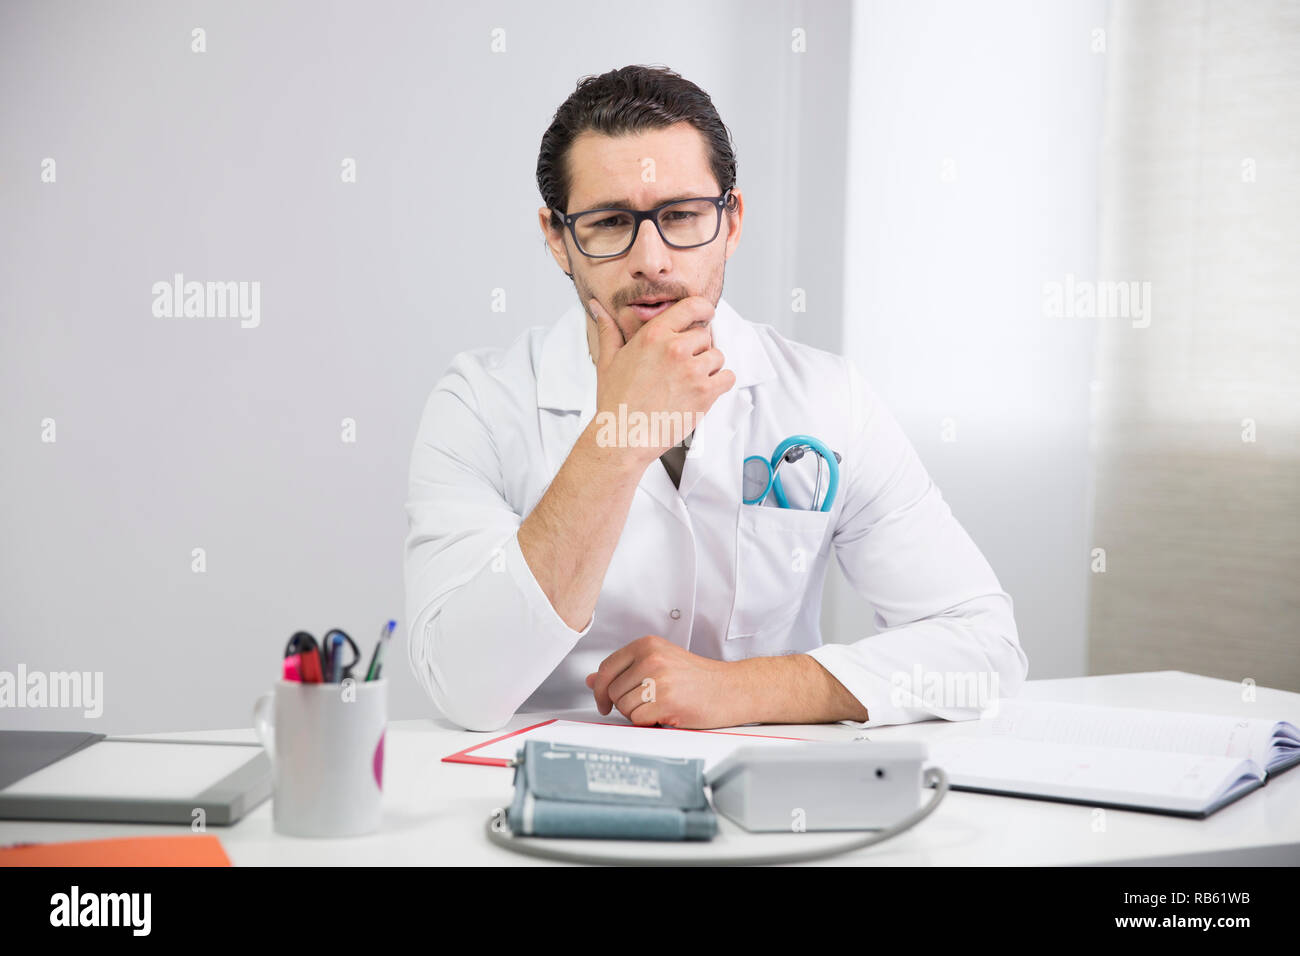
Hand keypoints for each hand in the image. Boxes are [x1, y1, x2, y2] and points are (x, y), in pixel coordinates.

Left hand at [585, 634, 746, 727]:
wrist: (732, 689)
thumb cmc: (698, 679)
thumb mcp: (660, 664)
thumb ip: (625, 671)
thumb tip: (591, 680)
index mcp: (647, 644)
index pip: (606, 668)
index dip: (600, 689)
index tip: (604, 701)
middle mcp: (651, 658)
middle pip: (612, 691)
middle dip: (624, 704)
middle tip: (647, 704)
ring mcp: (658, 678)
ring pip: (623, 707)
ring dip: (638, 715)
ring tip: (660, 707)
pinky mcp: (666, 700)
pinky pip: (638, 720)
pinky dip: (649, 723)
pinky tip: (666, 714)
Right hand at [588, 296, 736, 463]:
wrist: (624, 436)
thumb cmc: (615, 401)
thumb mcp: (608, 360)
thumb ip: (609, 330)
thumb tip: (596, 308)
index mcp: (653, 335)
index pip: (692, 307)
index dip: (703, 310)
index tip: (706, 316)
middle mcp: (675, 348)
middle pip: (705, 336)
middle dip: (698, 349)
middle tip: (683, 366)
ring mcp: (692, 371)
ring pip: (718, 356)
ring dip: (709, 367)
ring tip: (689, 382)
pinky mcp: (705, 393)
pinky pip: (728, 378)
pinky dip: (720, 384)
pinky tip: (704, 391)